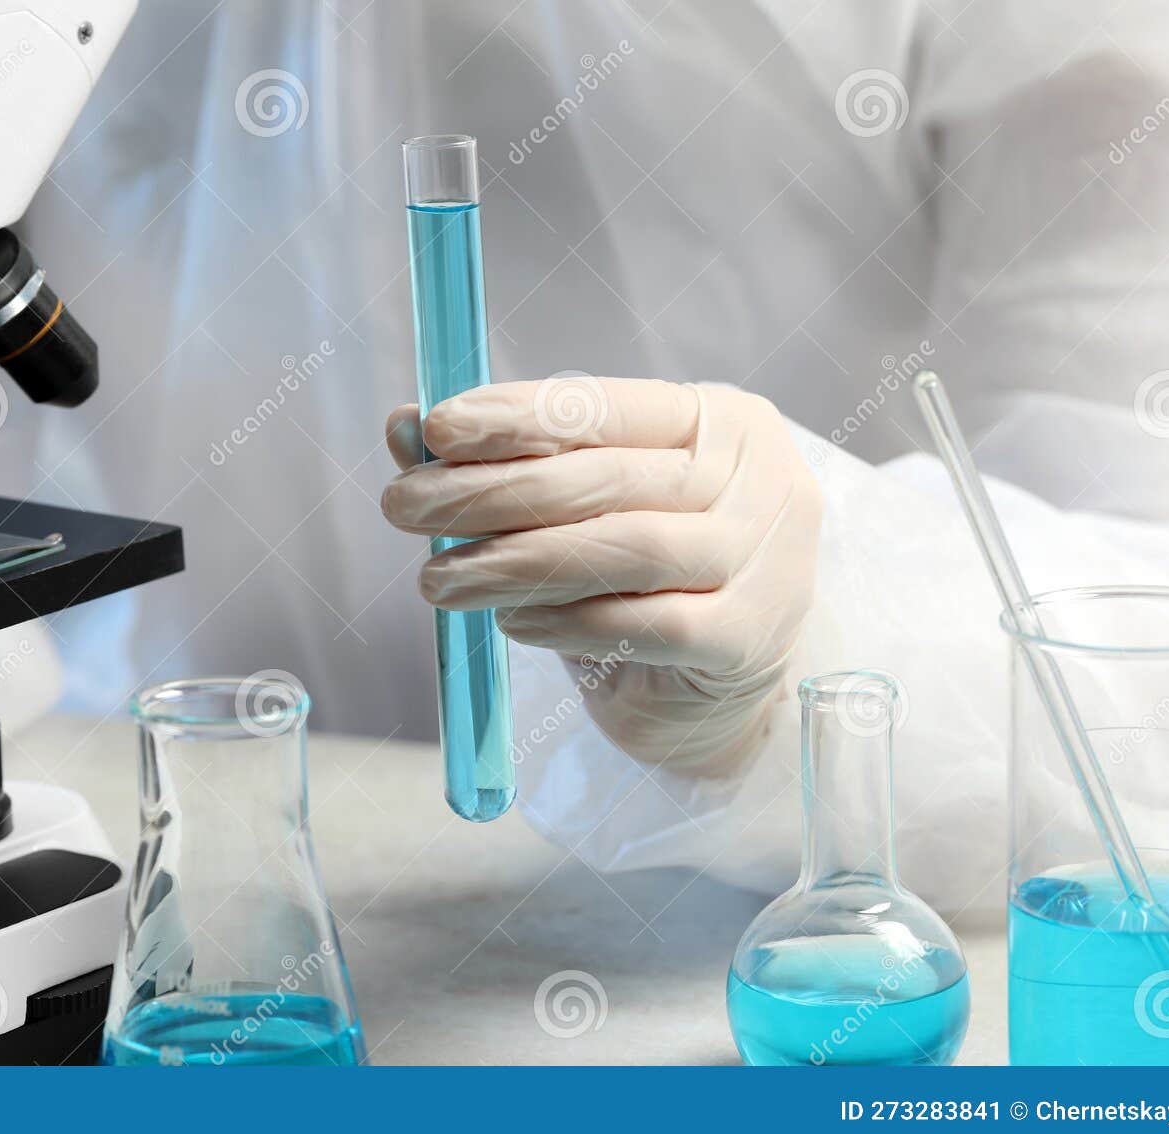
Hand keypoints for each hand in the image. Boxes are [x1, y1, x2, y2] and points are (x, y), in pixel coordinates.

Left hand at [382, 377, 822, 778]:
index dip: (516, 415)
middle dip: (490, 491)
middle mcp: (757, 481)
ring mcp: (765, 562)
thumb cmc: (642, 582)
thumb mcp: (579, 511)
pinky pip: (645, 625)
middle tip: (404, 508)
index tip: (433, 429)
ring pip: (627, 548)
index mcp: (718, 423)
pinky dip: (566, 622)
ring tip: (438, 579)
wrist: (716, 692)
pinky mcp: (748, 639)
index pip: (607, 406)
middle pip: (607, 476)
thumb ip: (503, 466)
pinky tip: (512, 623)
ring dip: (516, 562)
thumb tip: (402, 428)